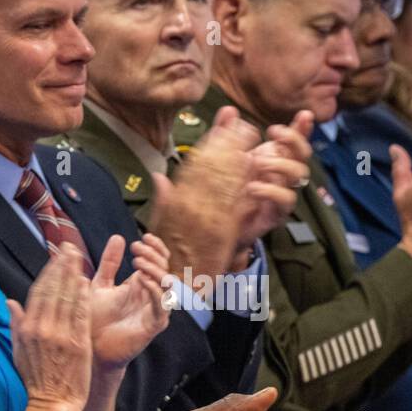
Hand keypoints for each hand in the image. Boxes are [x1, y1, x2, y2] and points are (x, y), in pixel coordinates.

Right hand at [7, 244, 92, 410]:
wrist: (53, 404)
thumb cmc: (36, 379)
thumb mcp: (18, 351)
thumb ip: (15, 324)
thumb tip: (10, 301)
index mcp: (27, 329)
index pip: (38, 292)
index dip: (47, 272)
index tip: (54, 257)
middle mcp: (42, 329)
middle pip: (53, 290)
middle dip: (61, 266)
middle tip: (68, 247)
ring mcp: (61, 335)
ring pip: (67, 298)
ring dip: (73, 275)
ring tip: (78, 257)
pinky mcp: (78, 343)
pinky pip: (80, 314)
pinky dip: (83, 297)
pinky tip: (87, 282)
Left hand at [85, 233, 170, 370]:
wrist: (90, 349)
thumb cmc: (95, 320)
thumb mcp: (100, 284)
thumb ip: (110, 263)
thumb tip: (118, 237)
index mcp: (141, 285)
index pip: (159, 261)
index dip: (156, 247)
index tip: (143, 236)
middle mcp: (151, 297)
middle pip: (165, 270)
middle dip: (154, 255)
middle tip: (137, 246)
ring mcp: (154, 311)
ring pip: (168, 286)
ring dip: (155, 270)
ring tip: (138, 260)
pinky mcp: (153, 326)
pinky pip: (162, 306)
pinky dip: (155, 290)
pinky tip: (142, 279)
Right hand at [150, 106, 257, 287]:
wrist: (179, 285)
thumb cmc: (168, 256)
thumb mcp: (158, 224)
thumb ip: (163, 199)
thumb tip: (160, 176)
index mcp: (174, 201)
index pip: (193, 163)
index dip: (209, 142)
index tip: (222, 127)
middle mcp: (189, 204)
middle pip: (210, 164)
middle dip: (227, 141)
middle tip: (242, 125)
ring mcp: (207, 215)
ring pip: (223, 176)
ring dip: (239, 153)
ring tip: (251, 137)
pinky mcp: (223, 228)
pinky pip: (234, 199)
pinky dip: (243, 180)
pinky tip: (252, 165)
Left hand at [234, 110, 312, 252]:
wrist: (215, 225)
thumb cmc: (224, 189)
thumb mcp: (222, 158)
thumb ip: (225, 134)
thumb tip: (229, 110)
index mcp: (273, 158)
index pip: (294, 141)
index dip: (302, 127)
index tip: (303, 115)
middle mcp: (281, 175)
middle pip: (303, 154)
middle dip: (292, 140)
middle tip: (272, 133)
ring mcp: (281, 193)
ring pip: (299, 174)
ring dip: (280, 163)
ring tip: (258, 162)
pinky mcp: (276, 213)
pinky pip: (286, 199)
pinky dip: (271, 190)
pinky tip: (253, 187)